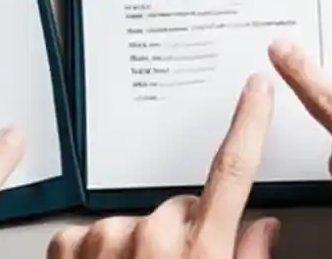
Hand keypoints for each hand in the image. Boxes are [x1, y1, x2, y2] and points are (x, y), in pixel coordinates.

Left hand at [48, 74, 279, 258]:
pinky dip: (97, 252)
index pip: (234, 170)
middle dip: (186, 230)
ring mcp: (107, 244)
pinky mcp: (67, 250)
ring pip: (136, 220)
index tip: (256, 89)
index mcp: (200, 255)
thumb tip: (263, 229)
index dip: (249, 123)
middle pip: (182, 206)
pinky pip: (91, 232)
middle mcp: (153, 242)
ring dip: (139, 245)